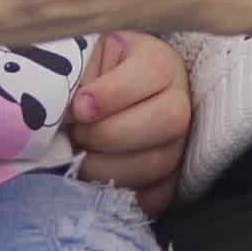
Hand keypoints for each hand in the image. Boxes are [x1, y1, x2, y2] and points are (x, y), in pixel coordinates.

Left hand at [65, 31, 191, 215]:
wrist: (115, 88)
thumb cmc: (99, 70)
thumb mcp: (90, 57)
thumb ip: (82, 77)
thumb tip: (71, 114)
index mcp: (160, 62)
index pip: (150, 74)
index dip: (111, 95)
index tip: (79, 107)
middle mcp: (180, 100)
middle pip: (167, 122)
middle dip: (110, 134)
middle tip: (78, 133)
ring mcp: (181, 140)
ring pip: (160, 163)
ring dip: (110, 167)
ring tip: (82, 156)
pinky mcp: (172, 174)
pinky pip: (159, 194)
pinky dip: (128, 194)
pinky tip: (103, 181)